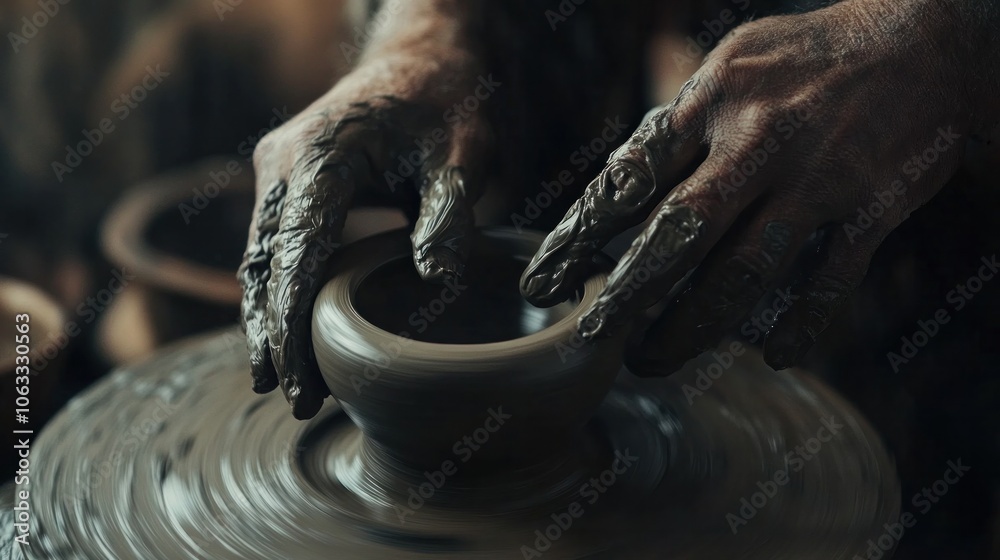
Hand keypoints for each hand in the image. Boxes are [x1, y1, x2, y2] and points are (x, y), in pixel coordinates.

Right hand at [239, 4, 491, 417]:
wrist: (424, 55)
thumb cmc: (447, 99)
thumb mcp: (463, 150)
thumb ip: (450, 212)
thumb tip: (438, 280)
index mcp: (320, 155)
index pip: (295, 252)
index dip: (291, 321)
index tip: (297, 378)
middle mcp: (283, 164)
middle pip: (262, 264)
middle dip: (272, 334)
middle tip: (292, 400)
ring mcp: (278, 173)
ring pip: (258, 260)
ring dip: (267, 320)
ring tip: (279, 384)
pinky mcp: (289, 184)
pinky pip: (272, 247)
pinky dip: (277, 294)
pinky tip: (287, 338)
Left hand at [521, 0, 994, 374]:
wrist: (926, 41)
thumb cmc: (807, 58)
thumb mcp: (731, 64)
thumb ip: (677, 126)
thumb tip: (616, 190)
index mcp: (713, 99)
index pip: (632, 175)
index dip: (582, 235)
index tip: (545, 280)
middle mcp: (760, 139)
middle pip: (680, 231)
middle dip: (630, 292)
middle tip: (595, 336)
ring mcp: (820, 177)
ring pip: (745, 271)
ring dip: (695, 326)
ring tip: (656, 359)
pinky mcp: (873, 207)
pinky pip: (831, 283)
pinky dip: (802, 325)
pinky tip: (774, 355)